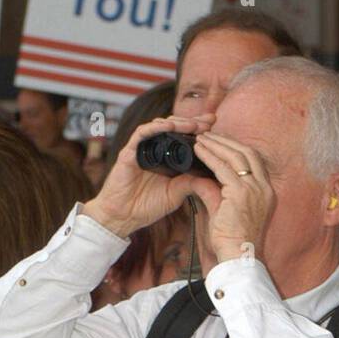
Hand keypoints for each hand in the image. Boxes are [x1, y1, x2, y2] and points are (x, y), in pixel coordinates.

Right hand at [83, 114, 215, 238]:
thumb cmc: (146, 206)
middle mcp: (155, 149)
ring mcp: (142, 149)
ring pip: (160, 126)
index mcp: (167, 158)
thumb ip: (190, 183)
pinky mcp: (129, 152)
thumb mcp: (175, 194)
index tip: (215, 125)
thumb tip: (211, 176)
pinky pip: (142, 134)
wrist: (123, 217)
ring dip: (177, 123)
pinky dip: (155, 128)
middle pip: (174, 127)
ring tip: (194, 124)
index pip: (184, 137)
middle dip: (193, 122)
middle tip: (209, 120)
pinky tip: (169, 126)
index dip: (199, 129)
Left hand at [191, 133, 275, 264]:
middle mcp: (264, 188)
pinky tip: (198, 150)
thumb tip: (200, 178)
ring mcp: (255, 189)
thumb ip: (216, 192)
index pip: (253, 161)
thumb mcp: (226, 212)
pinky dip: (209, 156)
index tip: (220, 143)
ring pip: (235, 156)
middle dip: (226, 141)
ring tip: (200, 138)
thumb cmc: (234, 242)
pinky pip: (222, 167)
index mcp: (266, 193)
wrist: (240, 259)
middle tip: (208, 134)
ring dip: (216, 144)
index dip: (237, 148)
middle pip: (247, 153)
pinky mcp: (241, 193)